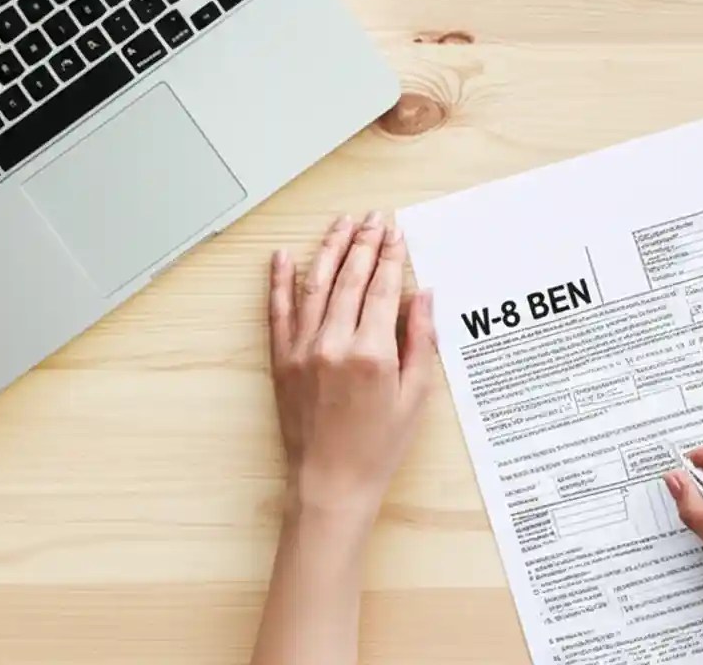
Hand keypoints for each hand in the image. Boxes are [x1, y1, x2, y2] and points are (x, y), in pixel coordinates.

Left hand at [268, 212, 435, 522]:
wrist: (330, 484)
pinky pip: (278, 313)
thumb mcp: (415, 398)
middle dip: (363, 243)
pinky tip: (284, 257)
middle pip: (349, 279)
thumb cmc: (378, 448)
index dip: (390, 256)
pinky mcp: (282, 362)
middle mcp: (333, 344)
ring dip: (329, 250)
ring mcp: (303, 351)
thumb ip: (420, 342)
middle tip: (373, 218)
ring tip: (341, 224)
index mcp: (372, 353)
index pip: (382, 288)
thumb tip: (423, 296)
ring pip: (315, 286)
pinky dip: (280, 282)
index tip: (395, 233)